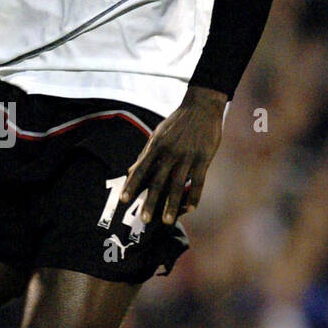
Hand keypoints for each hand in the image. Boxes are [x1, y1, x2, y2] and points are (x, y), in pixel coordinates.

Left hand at [121, 84, 227, 225]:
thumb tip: (129, 172)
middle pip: (158, 181)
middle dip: (151, 201)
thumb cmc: (177, 123)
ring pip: (178, 184)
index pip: (141, 168)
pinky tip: (190, 209)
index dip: (132, 185)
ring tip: (167, 221)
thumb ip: (146, 154)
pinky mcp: (204, 158)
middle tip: (144, 219)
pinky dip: (194, 196)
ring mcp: (188, 156)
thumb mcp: (158, 134)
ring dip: (172, 204)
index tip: (123, 200)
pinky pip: (198, 181)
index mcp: (156, 145)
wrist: (201, 106)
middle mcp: (170, 152)